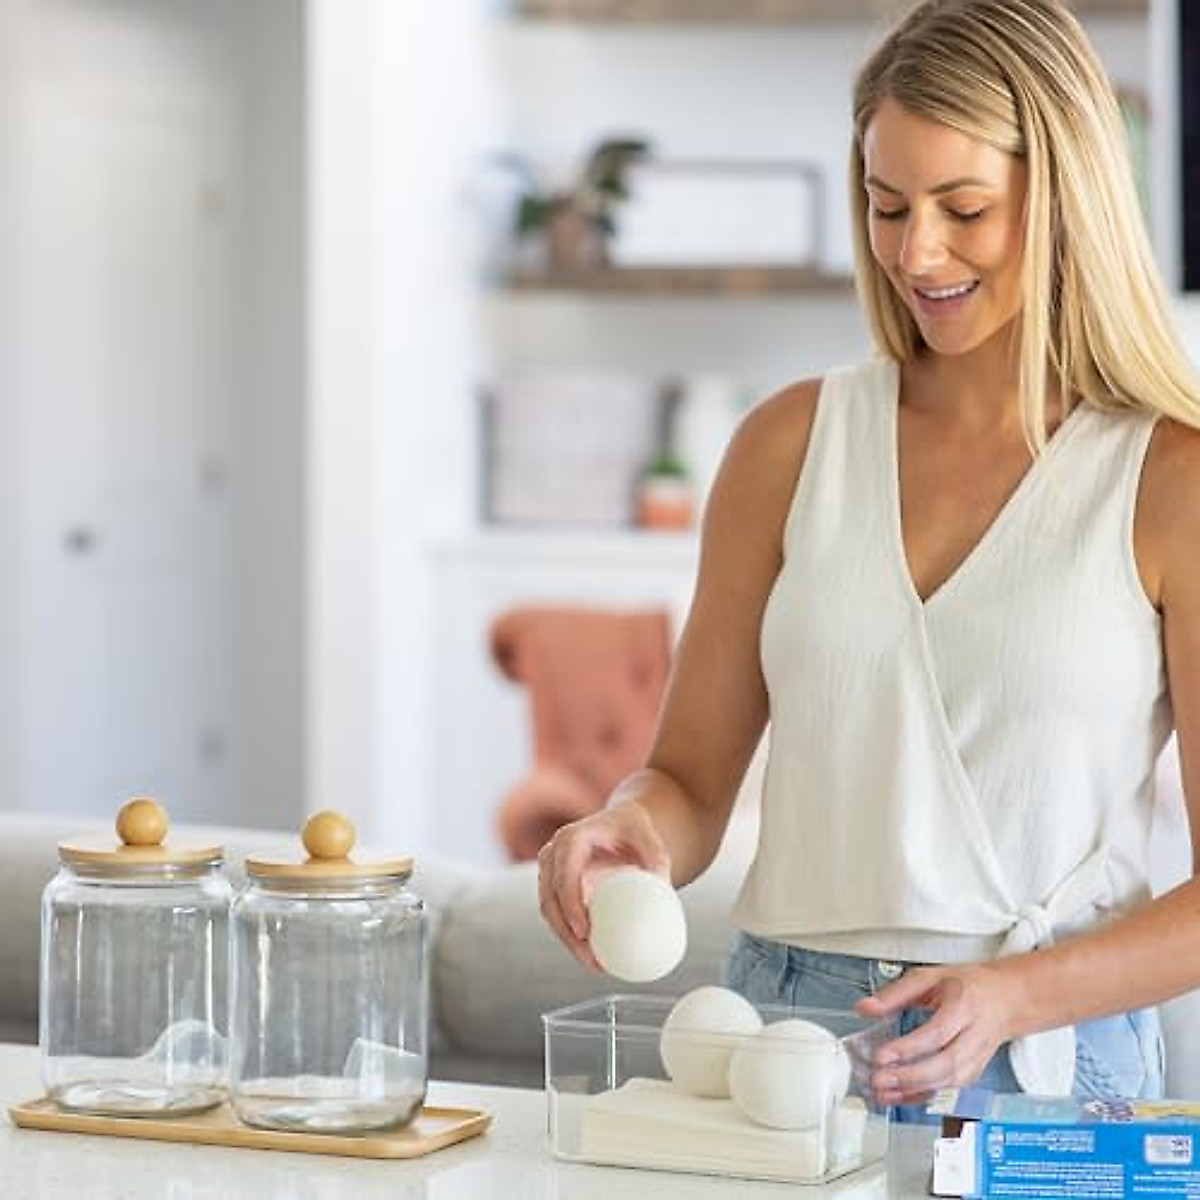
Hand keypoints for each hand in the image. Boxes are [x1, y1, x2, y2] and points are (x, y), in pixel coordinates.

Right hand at [536, 802, 670, 970]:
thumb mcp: (649, 839)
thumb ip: (658, 859)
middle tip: (590, 958)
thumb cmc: (635, 831)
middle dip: (565, 932)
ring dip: (566, 940)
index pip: (564, 872)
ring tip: (594, 964)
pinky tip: (590, 955)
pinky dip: (569, 936)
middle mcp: (554, 852)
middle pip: (550, 897)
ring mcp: (550, 870)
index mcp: (573, 838)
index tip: (584, 931)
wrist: (620, 824)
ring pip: (548, 910)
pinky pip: (556, 914)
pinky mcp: (553, 885)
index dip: (569, 902)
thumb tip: (663, 890)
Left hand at [854, 962, 1020, 1105]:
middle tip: (878, 1080)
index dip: (909, 1048)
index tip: (881, 1055)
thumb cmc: (967, 986)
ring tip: (883, 1091)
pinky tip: (899, 1096)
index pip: (937, 1033)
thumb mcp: (931, 976)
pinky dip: (923, 1095)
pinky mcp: (973, 1072)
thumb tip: (865, 1008)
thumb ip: (897, 992)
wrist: (1006, 1000)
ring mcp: (977, 1057)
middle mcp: (974, 1035)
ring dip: (914, 1090)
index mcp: (964, 1005)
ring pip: (949, 1081)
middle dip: (910, 1076)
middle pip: (946, 1064)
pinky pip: (949, 1089)